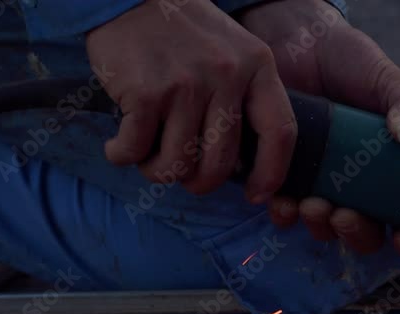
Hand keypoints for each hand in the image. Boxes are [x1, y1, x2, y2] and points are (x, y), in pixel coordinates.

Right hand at [86, 0, 296, 203]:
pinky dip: (123, 156)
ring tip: (149, 158)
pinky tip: (119, 145)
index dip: (271, 174)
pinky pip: (136, 150)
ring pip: (178, 164)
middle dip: (200, 183)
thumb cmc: (184, 32)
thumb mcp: (234, 51)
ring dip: (159, 172)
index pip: (280, 132)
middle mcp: (226, 76)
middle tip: (186, 177)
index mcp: (257, 66)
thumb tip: (244, 165)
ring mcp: (185, 84)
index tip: (255, 194)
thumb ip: (246, 97)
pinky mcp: (145, 92)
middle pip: (221, 163)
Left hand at [236, 0, 399, 256]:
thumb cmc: (351, 62)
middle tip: (345, 216)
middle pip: (368, 235)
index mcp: (394, 170)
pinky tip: (283, 201)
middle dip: (358, 234)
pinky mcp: (287, 178)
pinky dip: (286, 214)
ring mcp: (324, 185)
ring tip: (313, 205)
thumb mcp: (386, 79)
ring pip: (327, 229)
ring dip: (321, 228)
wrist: (297, 44)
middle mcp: (362, 186)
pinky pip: (287, 211)